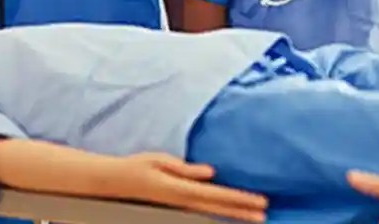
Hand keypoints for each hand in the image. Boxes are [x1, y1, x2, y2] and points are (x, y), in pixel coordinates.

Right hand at [106, 152, 267, 222]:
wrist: (114, 182)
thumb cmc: (136, 167)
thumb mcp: (160, 161)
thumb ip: (185, 169)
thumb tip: (210, 172)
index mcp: (180, 189)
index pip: (217, 195)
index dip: (239, 199)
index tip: (259, 201)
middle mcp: (182, 201)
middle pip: (218, 207)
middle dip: (242, 211)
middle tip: (264, 214)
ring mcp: (179, 206)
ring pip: (212, 212)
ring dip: (233, 214)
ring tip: (253, 216)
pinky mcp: (176, 205)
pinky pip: (203, 209)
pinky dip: (219, 211)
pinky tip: (228, 212)